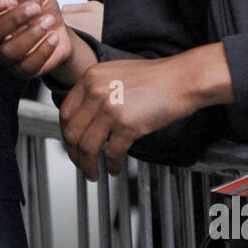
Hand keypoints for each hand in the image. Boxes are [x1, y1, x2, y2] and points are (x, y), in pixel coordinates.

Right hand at [0, 0, 95, 82]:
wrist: (58, 30)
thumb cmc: (41, 9)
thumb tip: (27, 2)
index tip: (5, 1)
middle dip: (14, 19)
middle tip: (35, 9)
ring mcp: (5, 56)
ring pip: (7, 52)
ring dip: (30, 36)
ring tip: (48, 22)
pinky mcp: (21, 70)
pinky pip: (26, 67)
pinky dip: (42, 52)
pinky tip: (54, 37)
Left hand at [60, 43, 232, 180]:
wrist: (182, 79)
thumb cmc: (156, 77)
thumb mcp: (116, 74)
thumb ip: (97, 90)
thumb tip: (85, 116)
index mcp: (90, 78)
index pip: (65, 113)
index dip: (66, 134)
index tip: (71, 144)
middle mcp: (96, 92)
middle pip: (72, 132)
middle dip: (74, 154)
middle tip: (80, 163)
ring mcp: (110, 108)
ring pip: (87, 147)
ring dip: (88, 165)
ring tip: (93, 173)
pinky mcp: (127, 125)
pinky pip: (111, 153)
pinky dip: (111, 165)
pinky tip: (114, 168)